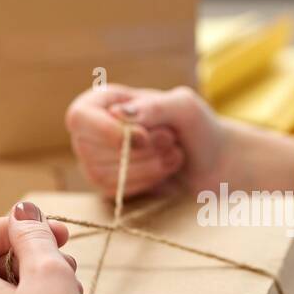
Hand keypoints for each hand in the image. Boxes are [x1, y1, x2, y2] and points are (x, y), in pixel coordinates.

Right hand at [65, 84, 227, 197]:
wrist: (214, 162)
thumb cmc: (198, 127)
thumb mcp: (183, 106)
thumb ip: (153, 106)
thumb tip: (117, 114)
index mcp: (104, 101)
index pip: (80, 117)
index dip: (106, 131)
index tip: (143, 138)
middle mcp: (94, 130)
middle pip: (91, 150)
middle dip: (140, 151)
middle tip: (171, 139)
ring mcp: (97, 160)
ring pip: (103, 174)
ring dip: (147, 167)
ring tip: (174, 153)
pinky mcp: (110, 186)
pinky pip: (116, 191)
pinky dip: (146, 182)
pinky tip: (166, 169)